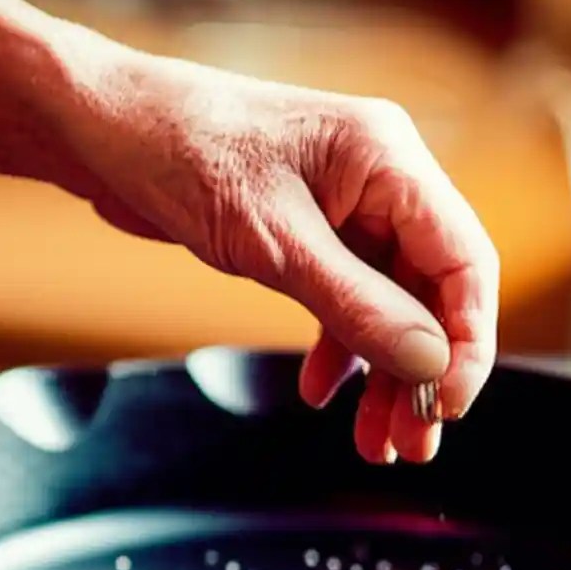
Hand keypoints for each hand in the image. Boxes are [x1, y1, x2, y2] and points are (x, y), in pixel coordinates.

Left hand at [64, 57, 498, 463]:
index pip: (464, 259)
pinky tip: (318, 389)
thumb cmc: (179, 151)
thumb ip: (355, 304)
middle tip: (413, 443)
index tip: (449, 405)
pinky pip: (342, 293)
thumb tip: (428, 361)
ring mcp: (340, 202)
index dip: (468, 341)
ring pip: (386, 298)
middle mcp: (375, 177)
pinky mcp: (304, 226)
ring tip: (375, 438)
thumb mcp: (274, 241)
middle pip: (429, 287)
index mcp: (388, 158)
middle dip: (421, 370)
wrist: (102, 126)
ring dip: (380, 369)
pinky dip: (335, 342)